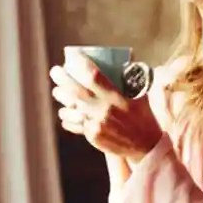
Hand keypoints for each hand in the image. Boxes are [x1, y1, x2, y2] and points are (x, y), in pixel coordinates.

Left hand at [49, 52, 163, 161]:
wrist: (146, 146)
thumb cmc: (143, 115)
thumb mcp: (141, 94)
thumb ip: (131, 77)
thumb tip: (125, 57)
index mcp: (116, 96)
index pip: (93, 76)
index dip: (80, 64)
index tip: (73, 57)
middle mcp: (104, 110)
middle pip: (75, 91)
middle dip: (61, 79)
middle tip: (55, 71)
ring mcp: (96, 124)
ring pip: (70, 109)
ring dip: (61, 99)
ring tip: (58, 92)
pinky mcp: (92, 136)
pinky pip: (73, 124)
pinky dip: (67, 117)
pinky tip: (65, 112)